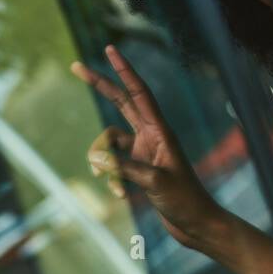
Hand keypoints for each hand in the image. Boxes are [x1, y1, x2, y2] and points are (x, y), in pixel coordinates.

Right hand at [70, 44, 219, 250]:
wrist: (196, 223)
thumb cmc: (184, 200)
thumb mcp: (154, 182)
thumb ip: (124, 167)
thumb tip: (95, 157)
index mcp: (160, 130)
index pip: (138, 93)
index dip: (124, 70)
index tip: (109, 49)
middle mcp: (151, 135)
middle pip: (120, 102)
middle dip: (100, 85)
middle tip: (75, 65)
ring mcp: (144, 150)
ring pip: (109, 142)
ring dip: (104, 162)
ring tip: (116, 184)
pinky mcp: (139, 167)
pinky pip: (113, 165)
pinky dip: (112, 178)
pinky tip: (121, 196)